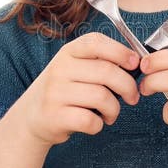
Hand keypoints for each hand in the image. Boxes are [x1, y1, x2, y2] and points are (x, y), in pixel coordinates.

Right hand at [20, 32, 139, 146]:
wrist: (31, 115)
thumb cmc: (64, 90)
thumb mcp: (76, 68)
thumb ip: (100, 61)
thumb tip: (136, 63)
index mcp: (68, 52)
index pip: (97, 42)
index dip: (121, 52)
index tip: (134, 64)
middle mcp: (60, 68)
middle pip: (107, 72)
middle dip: (128, 87)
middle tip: (132, 97)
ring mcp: (55, 92)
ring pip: (102, 97)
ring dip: (115, 109)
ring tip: (111, 114)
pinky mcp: (54, 116)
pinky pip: (90, 120)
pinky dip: (99, 125)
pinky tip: (96, 123)